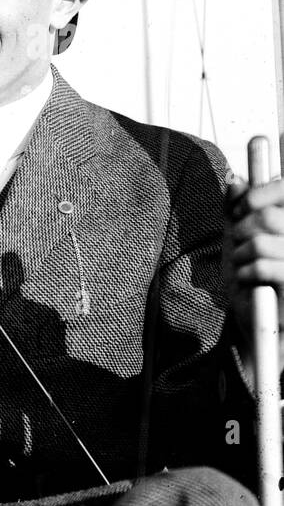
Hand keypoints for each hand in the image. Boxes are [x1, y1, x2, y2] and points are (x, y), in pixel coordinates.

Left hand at [223, 174, 283, 362]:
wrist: (260, 325)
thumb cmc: (254, 281)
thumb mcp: (242, 239)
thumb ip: (240, 209)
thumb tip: (235, 179)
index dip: (260, 193)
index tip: (240, 208)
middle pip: (269, 216)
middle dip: (242, 229)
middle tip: (239, 246)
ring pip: (261, 241)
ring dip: (241, 255)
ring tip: (245, 267)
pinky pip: (262, 266)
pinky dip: (245, 273)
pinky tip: (249, 282)